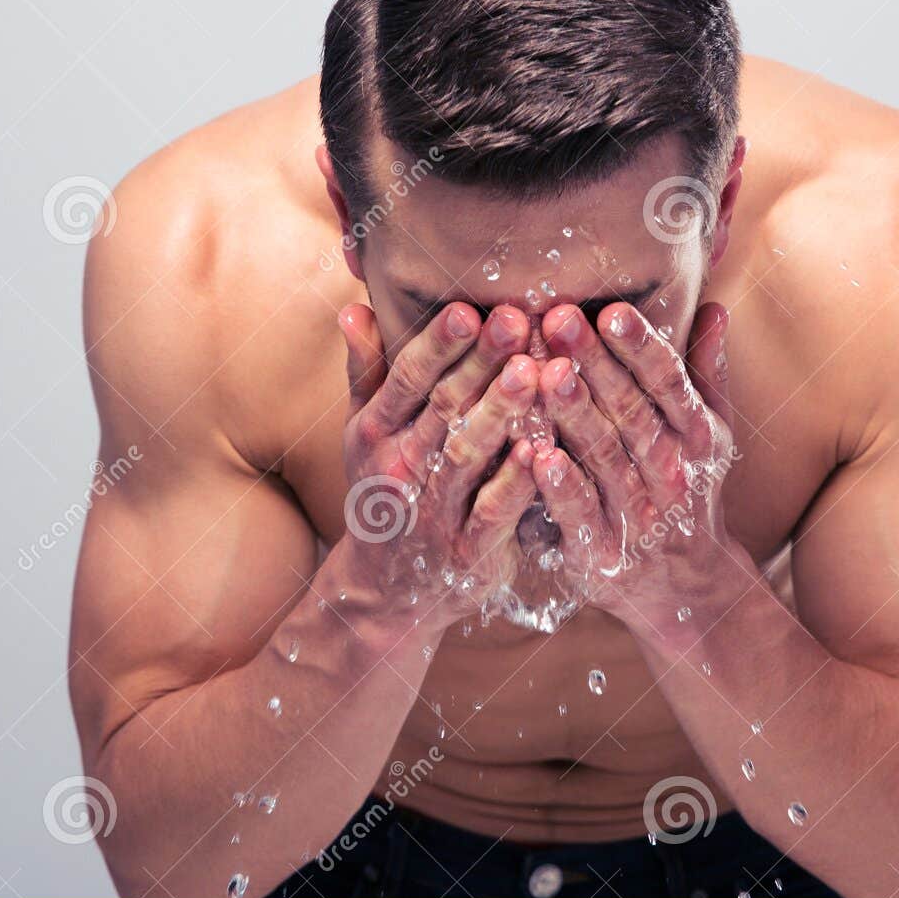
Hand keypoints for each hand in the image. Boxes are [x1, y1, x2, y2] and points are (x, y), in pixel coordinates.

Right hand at [337, 301, 539, 622]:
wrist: (387, 591)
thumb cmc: (389, 488)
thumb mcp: (366, 432)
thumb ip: (367, 371)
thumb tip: (355, 308)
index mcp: (376, 431)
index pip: (408, 378)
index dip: (437, 343)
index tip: (467, 307)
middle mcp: (400, 467)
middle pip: (443, 408)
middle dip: (481, 363)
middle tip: (516, 319)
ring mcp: (433, 511)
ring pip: (468, 454)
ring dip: (500, 412)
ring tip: (534, 372)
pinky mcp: (469, 550)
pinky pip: (494, 510)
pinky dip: (516, 481)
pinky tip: (542, 449)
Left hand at [530, 300, 737, 608]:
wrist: (686, 587)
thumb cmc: (687, 490)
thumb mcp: (706, 433)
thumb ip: (704, 372)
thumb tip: (713, 306)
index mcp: (693, 436)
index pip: (669, 384)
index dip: (642, 347)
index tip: (613, 310)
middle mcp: (670, 472)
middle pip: (632, 413)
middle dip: (596, 364)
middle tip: (560, 320)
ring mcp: (638, 514)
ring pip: (605, 458)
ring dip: (576, 416)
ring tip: (545, 374)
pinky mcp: (603, 551)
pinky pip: (581, 515)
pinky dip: (562, 487)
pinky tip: (537, 456)